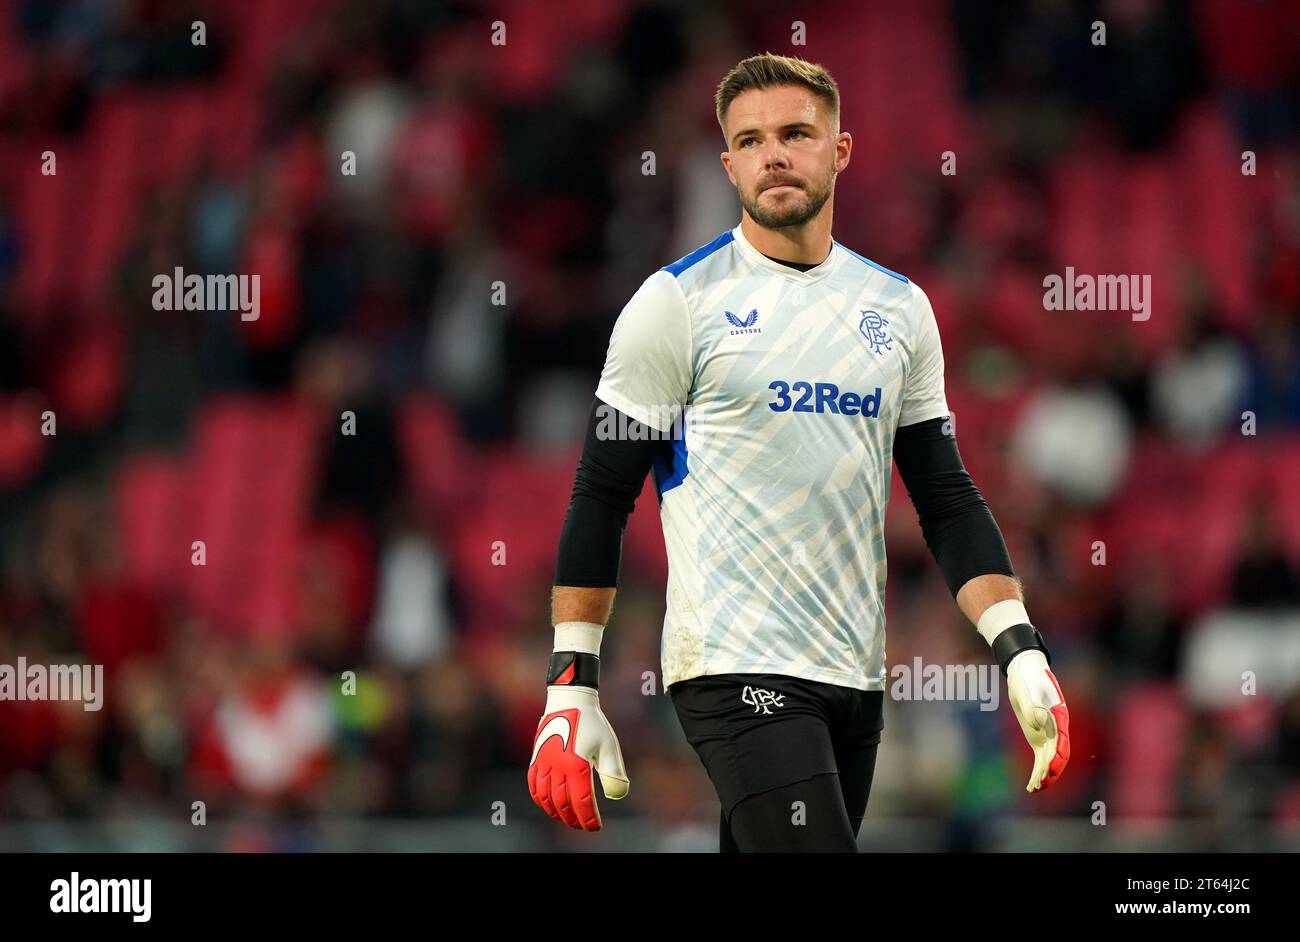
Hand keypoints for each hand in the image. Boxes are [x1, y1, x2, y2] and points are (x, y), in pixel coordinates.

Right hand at [528, 684, 628, 829]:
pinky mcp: (536, 758)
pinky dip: (540, 799)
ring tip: (567, 818)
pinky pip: (533, 785)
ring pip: (546, 798)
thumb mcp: (609, 746)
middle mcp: (557, 767)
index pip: (582, 802)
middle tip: (583, 826)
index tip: (595, 827)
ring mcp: (544, 763)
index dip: (588, 818)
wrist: (570, 700)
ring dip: (556, 812)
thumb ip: (613, 772)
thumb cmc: (593, 723)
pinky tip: (548, 804)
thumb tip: (617, 796)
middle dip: (573, 819)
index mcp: (577, 765)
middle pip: (563, 803)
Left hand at [1005, 649, 1069, 791]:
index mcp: (1058, 716)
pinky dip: (1038, 770)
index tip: (1048, 768)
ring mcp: (1048, 733)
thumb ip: (1033, 704)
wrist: (1024, 670)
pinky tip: (1032, 784)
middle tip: (1040, 782)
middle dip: (1051, 769)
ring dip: (1045, 774)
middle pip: (1058, 754)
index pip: (1060, 740)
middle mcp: (1057, 728)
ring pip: (1051, 759)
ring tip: (1034, 787)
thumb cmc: (1027, 678)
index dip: (1056, 756)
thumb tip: (1039, 720)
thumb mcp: (1027, 689)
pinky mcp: (1038, 737)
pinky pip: (1041, 757)